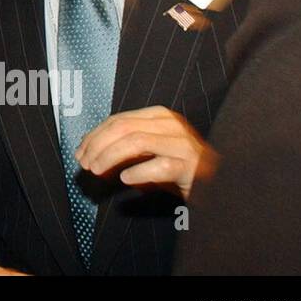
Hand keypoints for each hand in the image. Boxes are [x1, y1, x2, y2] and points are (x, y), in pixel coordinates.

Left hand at [76, 105, 218, 201]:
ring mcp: (183, 144)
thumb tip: (88, 149)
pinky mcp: (192, 166)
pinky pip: (159, 166)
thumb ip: (123, 146)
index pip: (118, 120)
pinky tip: (126, 179)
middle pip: (123, 127)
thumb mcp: (149, 152)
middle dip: (97, 145)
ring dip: (110, 157)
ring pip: (136, 142)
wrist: (220, 185)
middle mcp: (171, 124)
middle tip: (84, 163)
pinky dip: (138, 172)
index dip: (95, 135)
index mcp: (160, 116)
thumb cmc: (180, 168)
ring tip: (97, 171)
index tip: (80, 152)